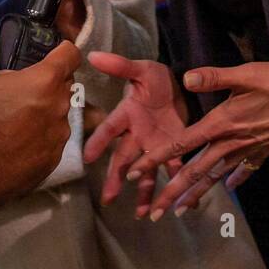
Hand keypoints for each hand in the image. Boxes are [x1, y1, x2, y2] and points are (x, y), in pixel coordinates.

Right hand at [0, 22, 80, 209]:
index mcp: (45, 82)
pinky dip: (41, 134)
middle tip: (20, 87)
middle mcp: (60, 108)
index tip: (50, 52)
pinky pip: (53, 138)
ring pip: (59, 112)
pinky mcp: (53, 160)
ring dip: (45, 109)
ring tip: (16, 116)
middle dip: (47, 81)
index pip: (71, 55)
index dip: (62, 50)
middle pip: (64, 84)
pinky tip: (18, 139)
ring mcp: (59, 136)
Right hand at [82, 54, 188, 217]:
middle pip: (124, 158)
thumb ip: (120, 66)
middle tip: (108, 198)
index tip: (88, 158)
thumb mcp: (141, 70)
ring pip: (145, 171)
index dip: (99, 142)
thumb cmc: (155, 78)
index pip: (110, 128)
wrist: (179, 84)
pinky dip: (177, 184)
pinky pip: (174, 168)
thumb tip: (93, 55)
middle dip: (116, 177)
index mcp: (128, 114)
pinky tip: (180, 203)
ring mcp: (154, 144)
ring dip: (142, 191)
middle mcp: (137, 134)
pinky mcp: (173, 148)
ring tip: (141, 214)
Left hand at [136, 62, 268, 220]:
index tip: (138, 171)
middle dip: (173, 192)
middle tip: (155, 212)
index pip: (183, 143)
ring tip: (181, 211)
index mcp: (221, 123)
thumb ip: (213, 77)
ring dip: (198, 194)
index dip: (159, 158)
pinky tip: (229, 188)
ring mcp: (248, 150)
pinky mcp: (264, 152)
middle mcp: (231, 142)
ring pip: (216, 176)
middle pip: (196, 171)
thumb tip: (185, 79)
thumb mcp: (245, 74)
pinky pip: (245, 170)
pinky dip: (235, 180)